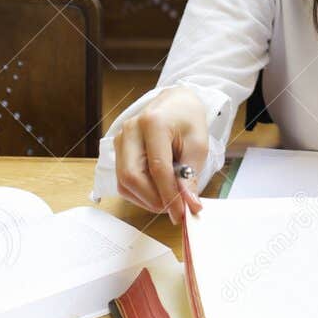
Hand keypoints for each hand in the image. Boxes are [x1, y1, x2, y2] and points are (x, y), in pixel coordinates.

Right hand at [113, 87, 208, 223]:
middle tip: (174, 209)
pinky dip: (139, 194)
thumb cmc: (188, 121)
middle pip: (132, 177)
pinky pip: (123, 181)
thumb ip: (191, 175)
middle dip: (153, 200)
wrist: (175, 104)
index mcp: (153, 123)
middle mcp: (130, 131)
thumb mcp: (198, 145)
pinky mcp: (118, 151)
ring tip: (168, 200)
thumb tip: (188, 204)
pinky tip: (157, 192)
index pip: (157, 168)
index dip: (169, 195)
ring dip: (146, 199)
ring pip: (124, 182)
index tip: (181, 213)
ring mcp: (120, 140)